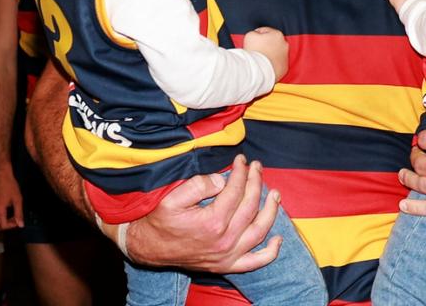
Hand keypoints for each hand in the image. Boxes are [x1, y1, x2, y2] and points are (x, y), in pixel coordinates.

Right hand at [0, 166, 24, 230]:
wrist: (0, 175)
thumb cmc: (10, 186)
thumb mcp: (17, 199)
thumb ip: (19, 213)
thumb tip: (21, 225)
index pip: (3, 226)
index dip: (11, 226)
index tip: (18, 219)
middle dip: (7, 225)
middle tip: (15, 218)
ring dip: (1, 222)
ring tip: (10, 215)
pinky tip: (4, 212)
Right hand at [122, 155, 279, 272]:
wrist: (148, 248)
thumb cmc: (159, 220)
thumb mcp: (173, 197)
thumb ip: (199, 185)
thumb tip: (223, 180)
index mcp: (212, 222)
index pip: (236, 190)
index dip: (241, 172)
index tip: (241, 159)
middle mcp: (224, 240)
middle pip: (250, 206)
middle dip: (256, 182)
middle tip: (257, 167)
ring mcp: (227, 255)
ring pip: (259, 231)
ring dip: (271, 210)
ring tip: (275, 193)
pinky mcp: (227, 265)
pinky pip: (255, 262)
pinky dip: (270, 252)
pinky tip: (278, 239)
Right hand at [244, 27, 288, 80]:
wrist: (259, 70)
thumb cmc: (255, 52)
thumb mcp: (250, 35)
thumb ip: (255, 32)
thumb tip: (257, 35)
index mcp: (277, 34)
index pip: (265, 31)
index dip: (257, 36)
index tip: (253, 42)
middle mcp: (285, 44)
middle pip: (272, 42)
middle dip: (265, 45)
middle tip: (256, 50)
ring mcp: (286, 57)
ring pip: (276, 53)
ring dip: (270, 54)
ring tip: (260, 58)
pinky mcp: (285, 67)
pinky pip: (278, 63)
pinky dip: (272, 63)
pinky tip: (265, 64)